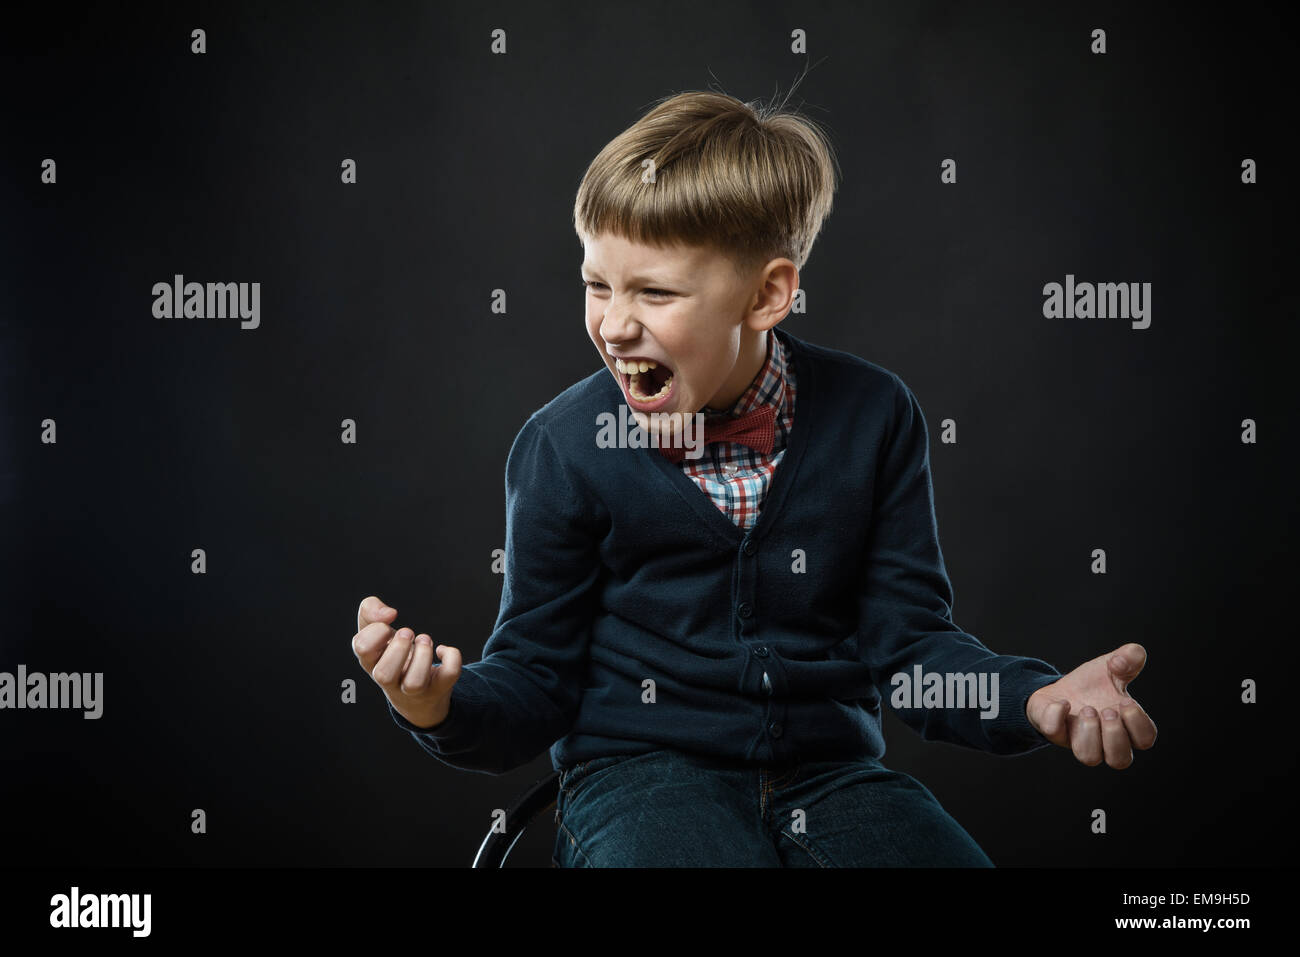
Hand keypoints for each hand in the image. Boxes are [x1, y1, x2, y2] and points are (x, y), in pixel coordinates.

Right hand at [352, 595, 460, 729]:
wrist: (416, 698)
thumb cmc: (392, 654)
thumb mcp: (375, 631)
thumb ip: (370, 610)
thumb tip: (389, 613)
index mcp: (371, 662)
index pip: (362, 649)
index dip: (375, 631)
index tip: (387, 627)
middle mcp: (389, 681)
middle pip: (384, 674)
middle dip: (399, 648)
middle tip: (408, 633)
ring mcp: (414, 690)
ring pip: (415, 683)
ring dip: (422, 656)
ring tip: (424, 640)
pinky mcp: (438, 689)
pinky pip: (448, 675)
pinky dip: (451, 657)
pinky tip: (443, 650)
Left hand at [1026, 642, 1156, 768]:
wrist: (1058, 689)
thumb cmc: (1092, 686)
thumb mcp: (1112, 666)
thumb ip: (1129, 657)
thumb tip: (1125, 658)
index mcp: (1125, 726)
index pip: (1145, 740)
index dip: (1139, 724)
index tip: (1125, 701)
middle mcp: (1103, 741)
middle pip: (1120, 761)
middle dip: (1115, 735)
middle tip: (1107, 710)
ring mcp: (1077, 739)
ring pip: (1089, 757)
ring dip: (1090, 734)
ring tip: (1087, 709)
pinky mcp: (1053, 732)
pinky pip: (1053, 733)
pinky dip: (1056, 716)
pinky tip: (1062, 702)